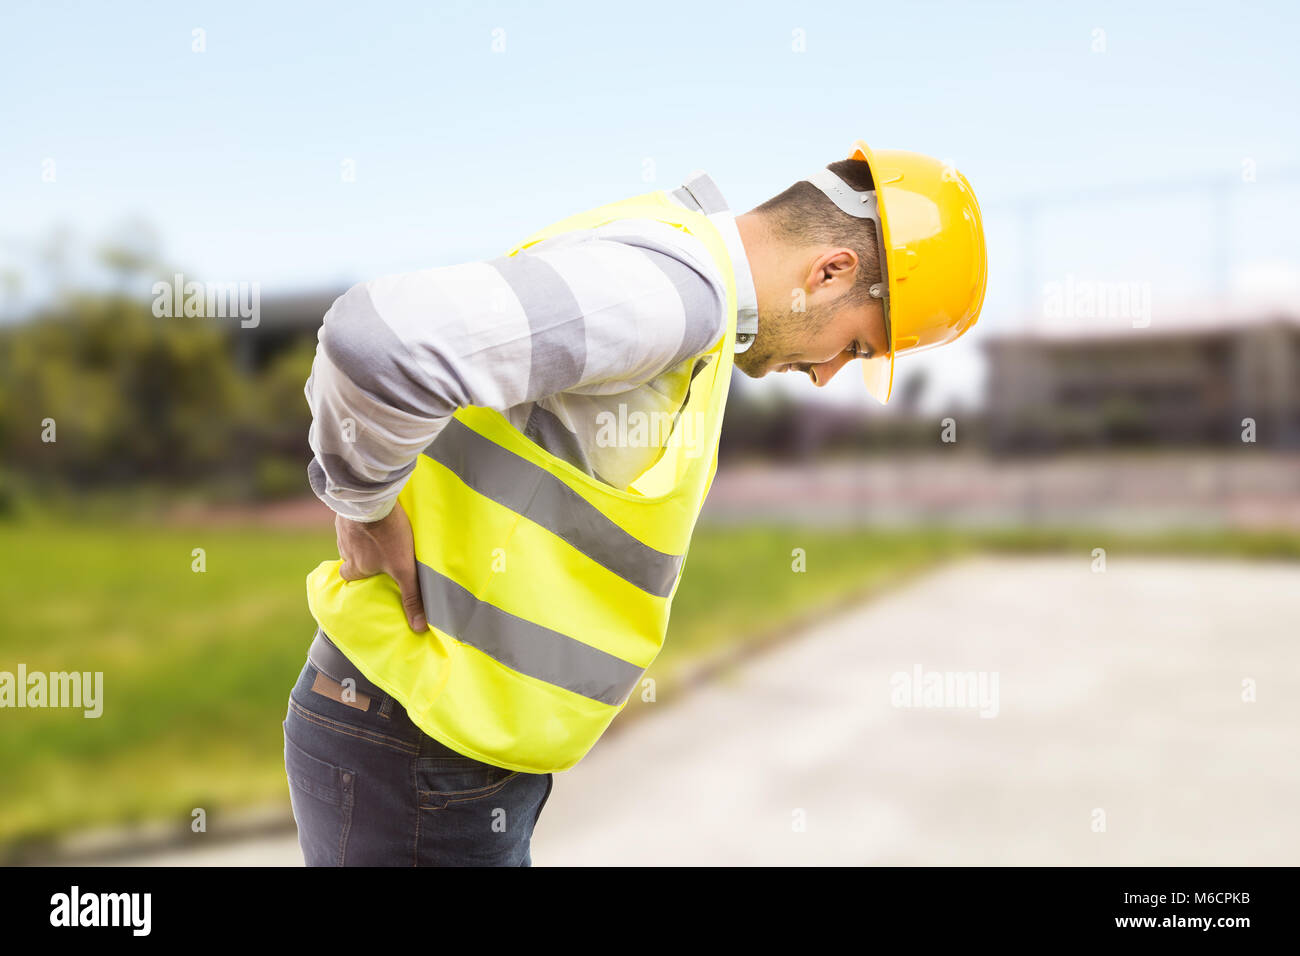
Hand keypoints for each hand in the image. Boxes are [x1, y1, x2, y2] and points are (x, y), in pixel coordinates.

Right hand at [336, 501, 427, 631]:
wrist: (372, 499)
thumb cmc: (387, 536)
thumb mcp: (404, 569)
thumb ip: (411, 596)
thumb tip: (417, 627)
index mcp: (354, 565)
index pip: (349, 576)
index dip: (358, 575)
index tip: (367, 574)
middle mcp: (344, 548)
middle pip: (349, 555)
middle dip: (359, 554)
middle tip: (375, 550)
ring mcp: (343, 526)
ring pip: (350, 536)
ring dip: (362, 534)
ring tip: (379, 531)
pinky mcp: (348, 508)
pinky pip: (352, 516)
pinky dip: (362, 517)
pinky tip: (374, 513)